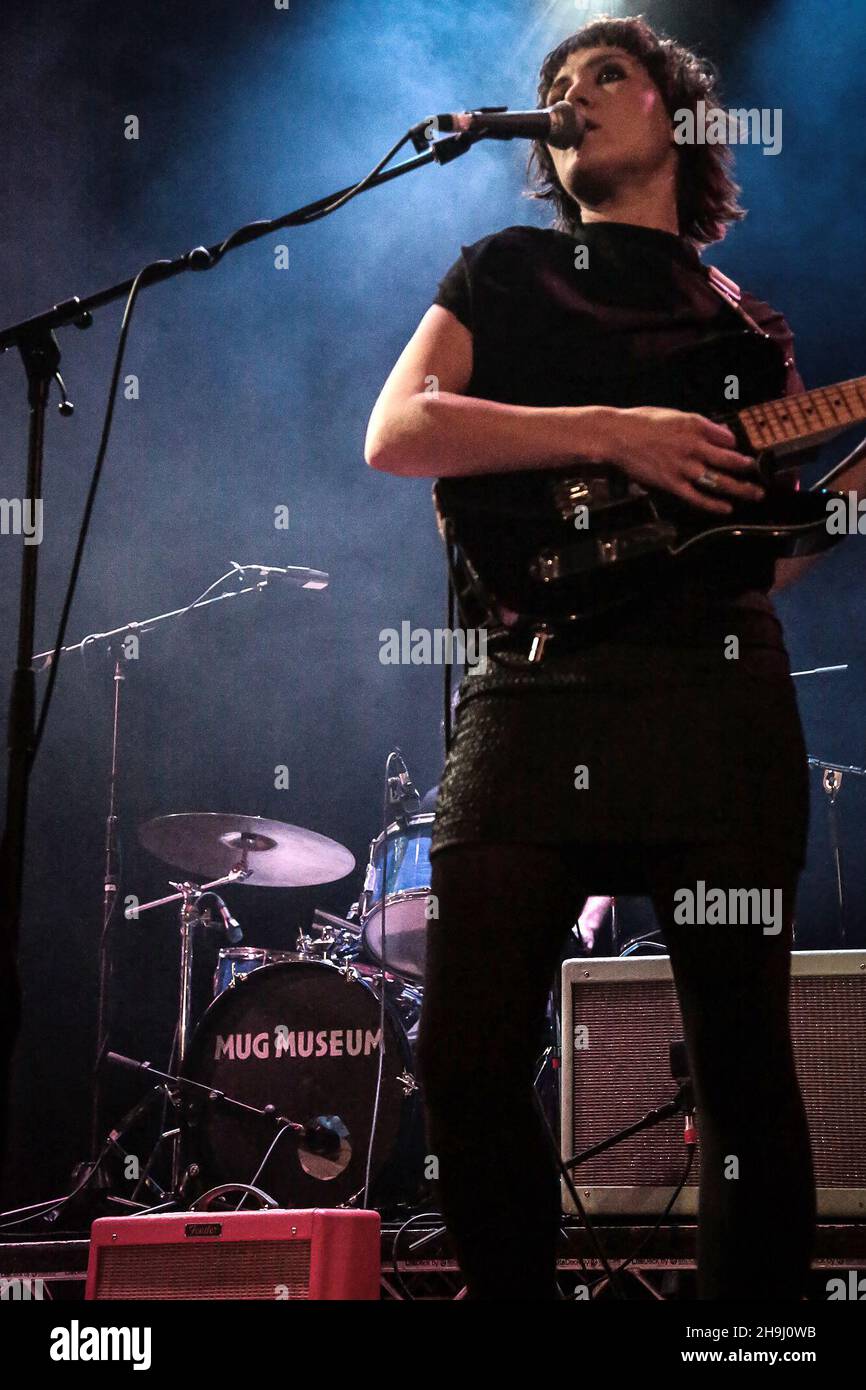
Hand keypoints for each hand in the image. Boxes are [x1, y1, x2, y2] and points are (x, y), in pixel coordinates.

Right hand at [601, 406, 764, 513]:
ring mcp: (683, 467)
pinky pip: (697, 496)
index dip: (736, 446)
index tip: (742, 453)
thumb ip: (699, 425)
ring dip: (739, 488)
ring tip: (755, 494)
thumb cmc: (642, 422)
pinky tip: (726, 509)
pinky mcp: (671, 483)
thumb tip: (721, 434)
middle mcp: (693, 446)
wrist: (616, 435)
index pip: (726, 438)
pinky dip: (713, 504)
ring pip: (718, 480)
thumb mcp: (674, 415)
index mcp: (695, 425)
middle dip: (748, 468)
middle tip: (762, 474)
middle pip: (729, 460)